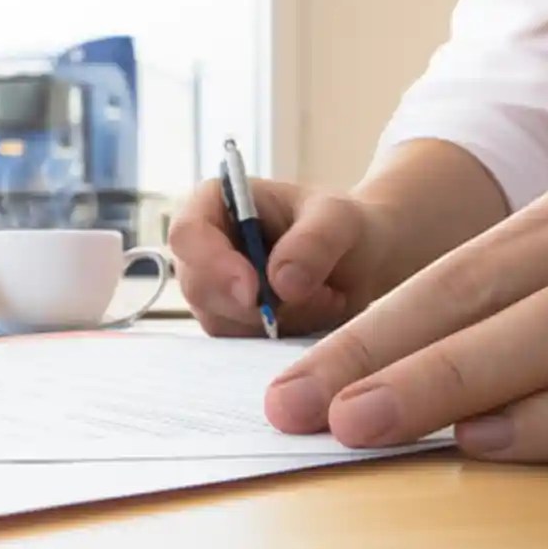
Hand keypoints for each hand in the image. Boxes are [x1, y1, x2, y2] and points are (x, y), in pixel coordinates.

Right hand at [168, 177, 392, 337]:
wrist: (360, 261)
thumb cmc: (342, 226)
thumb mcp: (339, 220)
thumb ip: (314, 242)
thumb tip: (280, 283)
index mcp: (213, 204)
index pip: (187, 234)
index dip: (212, 263)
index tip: (254, 291)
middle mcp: (202, 248)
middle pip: (198, 286)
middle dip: (253, 303)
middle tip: (317, 297)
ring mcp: (212, 290)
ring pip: (220, 321)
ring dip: (276, 321)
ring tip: (326, 298)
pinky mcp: (229, 323)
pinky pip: (239, 345)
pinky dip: (280, 337)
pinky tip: (313, 316)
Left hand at [266, 160, 547, 461]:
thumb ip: (532, 291)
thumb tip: (405, 360)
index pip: (463, 274)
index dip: (372, 334)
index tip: (292, 388)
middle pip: (485, 289)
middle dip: (379, 351)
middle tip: (290, 407)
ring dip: (449, 375)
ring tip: (354, 421)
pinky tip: (481, 438)